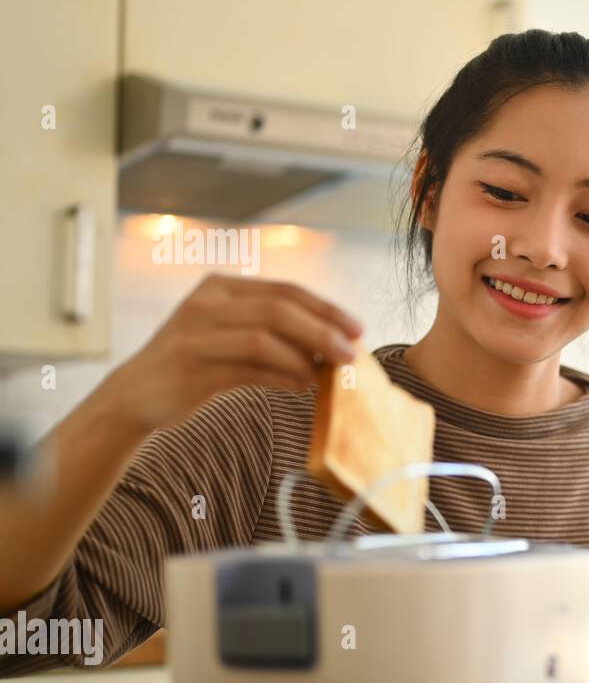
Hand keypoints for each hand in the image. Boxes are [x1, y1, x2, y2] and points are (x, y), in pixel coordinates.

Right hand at [107, 274, 363, 433]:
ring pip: (264, 338)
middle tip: (352, 353)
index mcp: (220, 287)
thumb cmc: (195, 366)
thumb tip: (334, 347)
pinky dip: (281, 377)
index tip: (358, 328)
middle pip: (278, 310)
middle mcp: (206, 303)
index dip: (327, 309)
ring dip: (305, 356)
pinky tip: (301, 386)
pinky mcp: (189, 366)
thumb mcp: (235, 341)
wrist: (136, 395)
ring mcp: (194, 333)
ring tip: (329, 372)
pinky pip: (247, 370)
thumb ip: (276, 337)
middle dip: (323, 331)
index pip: (285, 290)